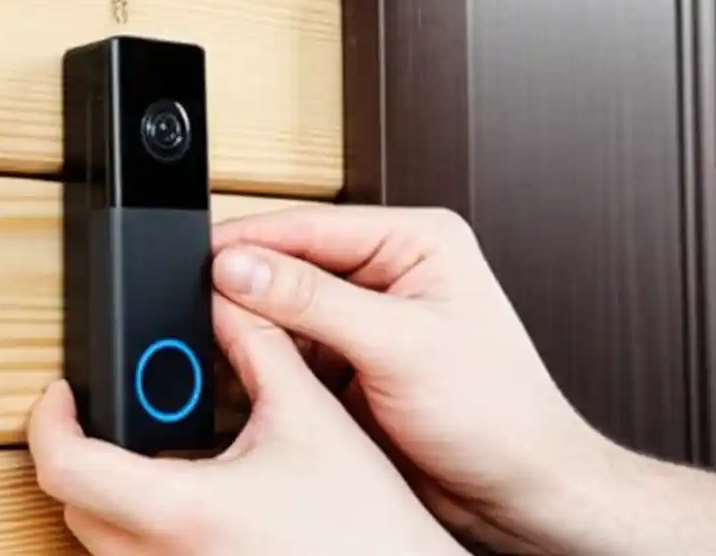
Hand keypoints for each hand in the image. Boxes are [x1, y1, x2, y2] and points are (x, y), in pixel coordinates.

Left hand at [27, 296, 466, 555]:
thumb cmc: (366, 524)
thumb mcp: (308, 415)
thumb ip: (257, 346)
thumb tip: (225, 299)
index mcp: (182, 510)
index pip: (67, 468)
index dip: (49, 422)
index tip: (59, 395)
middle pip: (72, 504)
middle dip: (77, 450)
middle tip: (98, 413)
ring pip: (98, 541)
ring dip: (104, 492)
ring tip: (141, 451)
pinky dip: (134, 527)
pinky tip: (173, 497)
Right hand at [211, 206, 606, 552]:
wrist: (519, 492)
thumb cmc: (499, 414)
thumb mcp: (400, 346)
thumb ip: (313, 301)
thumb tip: (241, 267)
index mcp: (416, 241)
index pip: (311, 224)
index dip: (250, 240)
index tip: (198, 258)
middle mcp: (390, 271)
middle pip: (291, 263)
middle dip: (245, 287)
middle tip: (196, 306)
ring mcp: (367, 318)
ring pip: (284, 309)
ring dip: (253, 328)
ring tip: (216, 344)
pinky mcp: (351, 360)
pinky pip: (291, 349)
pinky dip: (265, 360)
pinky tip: (247, 372)